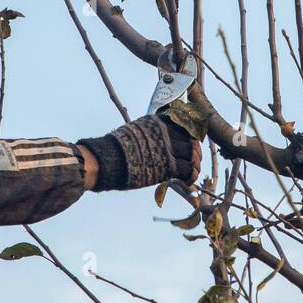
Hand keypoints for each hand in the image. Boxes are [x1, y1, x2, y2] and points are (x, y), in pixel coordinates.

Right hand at [76, 113, 201, 190]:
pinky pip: (189, 169)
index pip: (183, 120)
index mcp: (156, 121)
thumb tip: (152, 139)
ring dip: (195, 163)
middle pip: (191, 137)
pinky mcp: (168, 165)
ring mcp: (167, 148)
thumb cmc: (115, 149)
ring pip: (192, 152)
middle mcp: (164, 132)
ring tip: (192, 170)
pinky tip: (187, 181)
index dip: (191, 131)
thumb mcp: (133, 131)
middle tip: (194, 158)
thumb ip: (148, 132)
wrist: (107, 161)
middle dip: (195, 148)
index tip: (192, 139)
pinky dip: (191, 176)